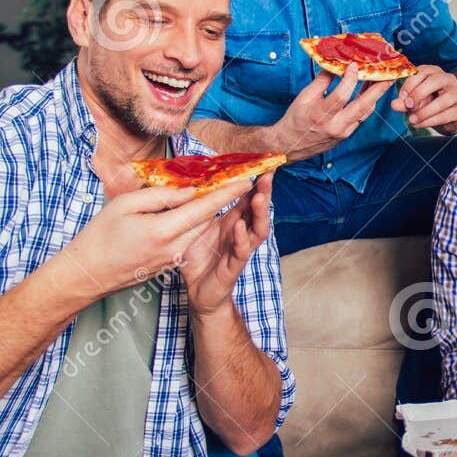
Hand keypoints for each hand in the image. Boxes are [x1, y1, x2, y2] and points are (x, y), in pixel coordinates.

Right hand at [49, 180, 252, 302]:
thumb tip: (189, 191)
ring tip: (215, 188)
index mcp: (164, 231)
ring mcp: (173, 259)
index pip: (205, 208)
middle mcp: (174, 248)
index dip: (228, 193)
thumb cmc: (100, 235)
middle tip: (234, 177)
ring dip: (208, 211)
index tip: (247, 179)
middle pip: (206, 219)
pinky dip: (192, 223)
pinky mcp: (170, 264)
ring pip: (198, 229)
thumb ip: (161, 196)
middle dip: (222, 199)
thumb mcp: (125, 205)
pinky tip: (189, 209)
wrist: (88, 274)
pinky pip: (187, 239)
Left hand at [179, 173, 274, 314]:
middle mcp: (240, 233)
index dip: (254, 182)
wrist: (198, 292)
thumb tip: (190, 182)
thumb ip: (197, 209)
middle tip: (267, 175)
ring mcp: (239, 250)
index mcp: (231, 222)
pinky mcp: (233, 267)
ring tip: (258, 198)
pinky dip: (241, 239)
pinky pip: (241, 252)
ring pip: (257, 230)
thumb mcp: (195, 228)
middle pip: (257, 211)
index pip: (247, 198)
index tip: (262, 164)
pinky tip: (239, 227)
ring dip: (259, 214)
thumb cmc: (198, 259)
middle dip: (264, 193)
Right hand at [271, 64, 393, 161]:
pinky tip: (369, 91)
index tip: (354, 65)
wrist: (290, 145)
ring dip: (375, 95)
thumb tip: (336, 65)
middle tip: (389, 75)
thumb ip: (322, 81)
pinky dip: (367, 103)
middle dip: (378, 89)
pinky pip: (361, 117)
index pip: (341, 96)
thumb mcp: (304, 97)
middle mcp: (335, 126)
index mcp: (321, 115)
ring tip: (382, 79)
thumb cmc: (295, 120)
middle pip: (363, 106)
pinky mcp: (347, 135)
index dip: (350, 79)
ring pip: (365, 112)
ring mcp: (343, 132)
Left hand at [392, 65, 456, 133]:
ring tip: (411, 120)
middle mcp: (448, 80)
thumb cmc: (428, 102)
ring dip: (424, 112)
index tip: (401, 97)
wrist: (448, 115)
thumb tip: (394, 105)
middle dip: (419, 94)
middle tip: (408, 105)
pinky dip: (430, 121)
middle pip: (435, 81)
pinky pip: (446, 115)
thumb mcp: (413, 100)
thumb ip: (403, 101)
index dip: (410, 84)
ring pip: (442, 101)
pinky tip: (419, 124)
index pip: (422, 71)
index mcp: (434, 72)